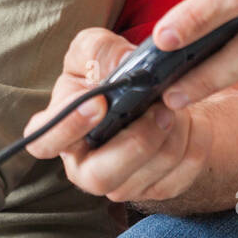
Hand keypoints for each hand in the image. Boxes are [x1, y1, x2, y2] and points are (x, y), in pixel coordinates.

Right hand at [23, 28, 213, 203]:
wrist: (155, 94)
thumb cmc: (113, 73)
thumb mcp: (97, 48)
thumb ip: (98, 49)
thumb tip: (120, 63)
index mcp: (61, 131)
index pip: (43, 142)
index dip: (67, 127)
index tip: (97, 102)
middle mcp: (85, 166)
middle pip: (101, 176)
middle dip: (136, 141)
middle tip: (159, 108)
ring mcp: (122, 184)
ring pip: (149, 172)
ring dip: (172, 133)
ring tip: (175, 105)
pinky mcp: (157, 188)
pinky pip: (182, 171)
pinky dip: (194, 141)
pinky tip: (188, 121)